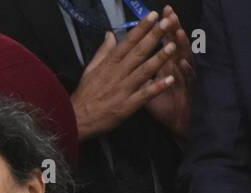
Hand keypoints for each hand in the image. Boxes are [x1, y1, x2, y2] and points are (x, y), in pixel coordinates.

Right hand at [71, 12, 178, 139]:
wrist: (77, 119)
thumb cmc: (86, 94)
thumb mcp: (91, 69)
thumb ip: (103, 51)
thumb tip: (110, 34)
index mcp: (109, 63)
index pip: (128, 41)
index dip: (141, 28)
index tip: (153, 16)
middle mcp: (117, 73)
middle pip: (139, 52)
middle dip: (154, 36)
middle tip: (168, 23)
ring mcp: (123, 89)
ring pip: (144, 71)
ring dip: (159, 58)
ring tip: (173, 46)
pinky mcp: (127, 106)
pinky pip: (145, 95)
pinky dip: (157, 87)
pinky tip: (170, 79)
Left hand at [143, 6, 195, 138]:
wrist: (172, 124)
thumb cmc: (160, 104)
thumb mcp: (146, 84)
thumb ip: (140, 67)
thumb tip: (131, 52)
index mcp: (166, 65)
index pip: (163, 42)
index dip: (160, 28)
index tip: (157, 12)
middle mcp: (176, 68)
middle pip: (176, 45)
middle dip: (173, 29)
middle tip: (171, 14)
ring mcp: (183, 79)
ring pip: (184, 59)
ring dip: (182, 47)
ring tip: (178, 33)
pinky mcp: (187, 92)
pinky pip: (187, 81)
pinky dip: (185, 72)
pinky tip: (182, 63)